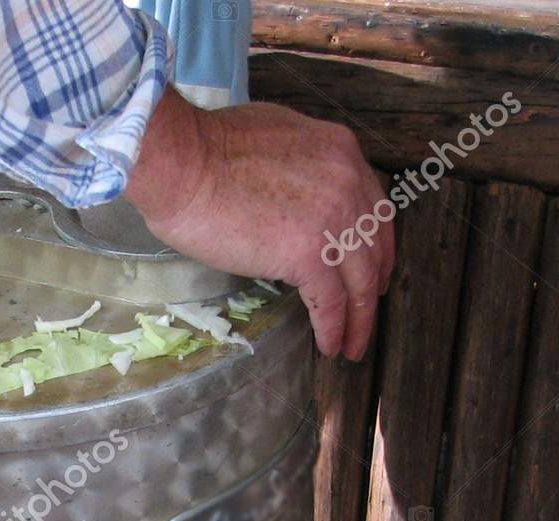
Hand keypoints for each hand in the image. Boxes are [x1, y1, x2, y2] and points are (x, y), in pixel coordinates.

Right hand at [126, 92, 392, 360]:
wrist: (182, 163)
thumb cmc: (205, 148)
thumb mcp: (274, 136)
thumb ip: (299, 167)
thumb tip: (292, 194)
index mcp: (340, 151)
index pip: (373, 206)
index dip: (376, 243)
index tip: (373, 267)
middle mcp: (347, 184)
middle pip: (373, 247)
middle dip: (372, 287)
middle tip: (366, 314)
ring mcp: (332, 221)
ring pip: (358, 281)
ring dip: (358, 319)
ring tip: (351, 345)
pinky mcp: (308, 256)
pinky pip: (330, 302)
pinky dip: (332, 329)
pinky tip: (329, 346)